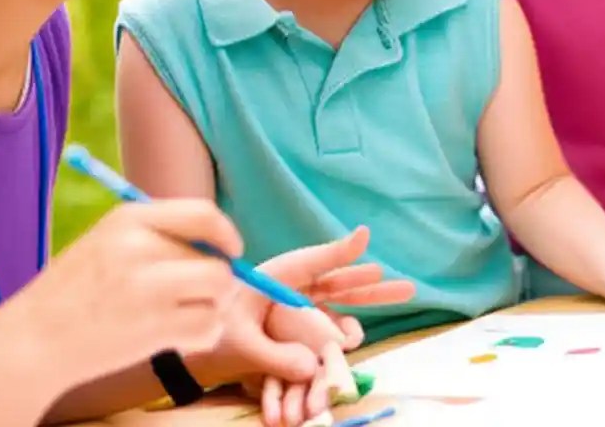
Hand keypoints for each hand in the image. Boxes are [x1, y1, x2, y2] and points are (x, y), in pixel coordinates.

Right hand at [10, 201, 241, 388]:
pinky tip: (172, 338)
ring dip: (210, 310)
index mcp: (129, 219)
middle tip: (192, 299)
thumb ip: (164, 239)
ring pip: (221, 293)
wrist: (31, 341)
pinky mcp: (153, 328)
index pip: (205, 214)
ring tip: (176, 319)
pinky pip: (210, 327)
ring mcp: (148, 288)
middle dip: (217, 284)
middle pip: (219, 263)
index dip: (227, 235)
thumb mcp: (110, 243)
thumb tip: (229, 251)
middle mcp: (140, 248)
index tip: (230, 252)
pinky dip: (201, 336)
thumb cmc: (77, 292)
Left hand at [193, 226, 414, 425]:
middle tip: (407, 285)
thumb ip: (273, 355)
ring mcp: (300, 311)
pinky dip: (346, 333)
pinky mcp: (301, 330)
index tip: (364, 235)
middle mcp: (294, 291)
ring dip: (368, 303)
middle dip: (372, 284)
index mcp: (275, 279)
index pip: (312, 262)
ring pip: (341, 304)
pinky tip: (354, 339)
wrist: (198, 353)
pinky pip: (330, 330)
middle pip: (338, 283)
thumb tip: (311, 369)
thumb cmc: (210, 335)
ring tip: (403, 294)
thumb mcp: (238, 343)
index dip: (339, 251)